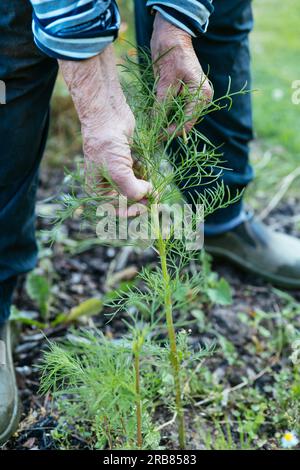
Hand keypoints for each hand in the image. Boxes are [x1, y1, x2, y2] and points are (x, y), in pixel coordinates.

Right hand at [59, 46, 151, 211]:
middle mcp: (107, 185)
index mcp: (98, 190)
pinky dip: (146, 176)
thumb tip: (148, 196)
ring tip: (153, 184)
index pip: (116, 212)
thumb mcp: (118, 172)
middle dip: (143, 201)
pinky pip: (141, 177)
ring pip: (137, 190)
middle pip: (128, 202)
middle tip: (157, 198)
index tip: (147, 207)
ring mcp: (119, 174)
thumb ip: (132, 191)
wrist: (108, 115)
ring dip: (146, 188)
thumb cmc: (106, 144)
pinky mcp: (130, 164)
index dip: (132, 212)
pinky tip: (147, 170)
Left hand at [150, 12, 212, 133]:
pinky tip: (156, 116)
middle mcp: (202, 98)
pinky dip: (167, 113)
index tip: (157, 136)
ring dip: (167, 121)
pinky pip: (177, 108)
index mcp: (201, 95)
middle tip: (153, 133)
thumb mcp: (165, 81)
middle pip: (185, 121)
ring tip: (153, 126)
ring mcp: (195, 96)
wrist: (172, 33)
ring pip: (180, 116)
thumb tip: (155, 124)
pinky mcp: (186, 93)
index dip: (172, 131)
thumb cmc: (171, 53)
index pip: (187, 122)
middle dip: (169, 127)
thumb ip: (161, 104)